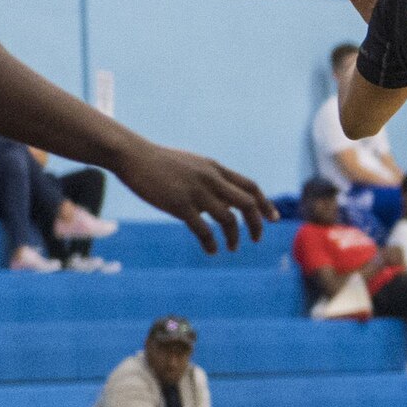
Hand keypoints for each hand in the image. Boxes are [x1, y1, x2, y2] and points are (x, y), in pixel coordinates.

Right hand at [116, 142, 271, 253]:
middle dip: (257, 223)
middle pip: (247, 203)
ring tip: (233, 247)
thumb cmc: (160, 162)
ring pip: (228, 219)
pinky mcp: (180, 205)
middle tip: (257, 238)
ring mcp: (196, 192)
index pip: (250, 186)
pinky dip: (211, 243)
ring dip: (234, 237)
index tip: (273, 218)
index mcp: (215, 169)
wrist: (133, 156)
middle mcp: (211, 179)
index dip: (265, 203)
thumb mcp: (192, 165)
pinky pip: (204, 230)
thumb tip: (222, 195)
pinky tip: (212, 250)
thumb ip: (210, 178)